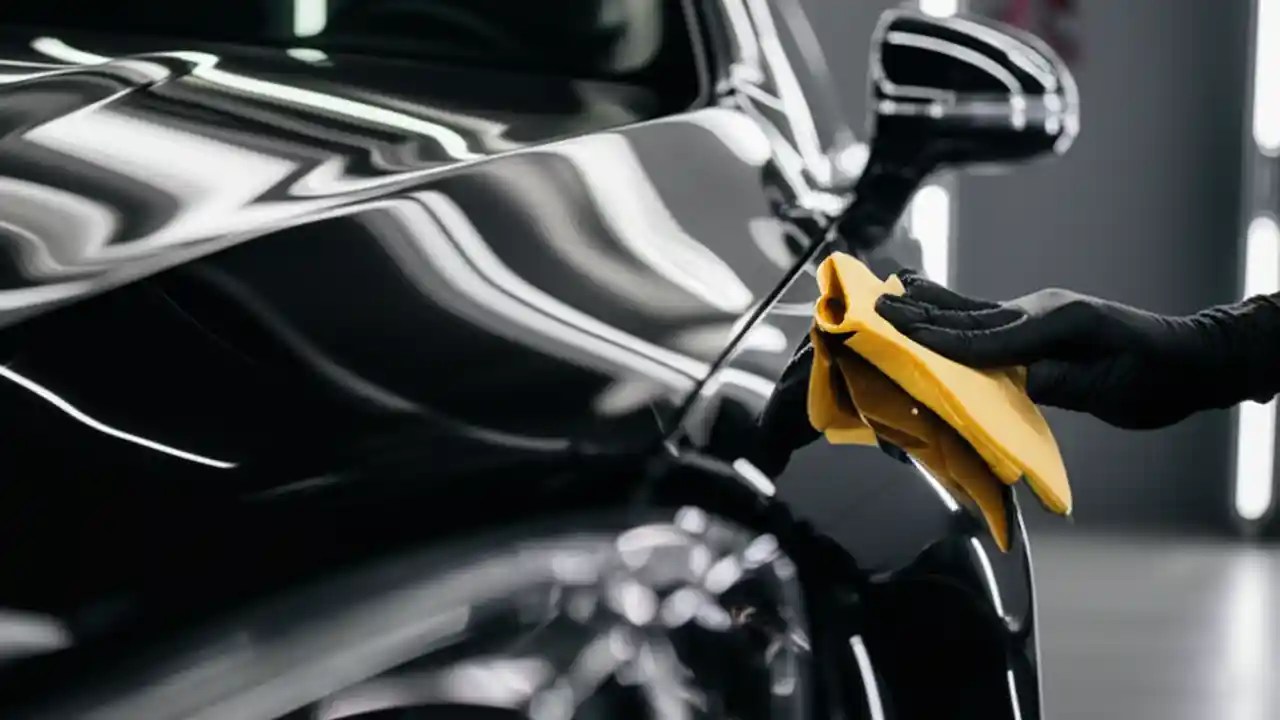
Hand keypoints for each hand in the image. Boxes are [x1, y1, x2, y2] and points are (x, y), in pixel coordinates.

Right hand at [875, 274, 1279, 428]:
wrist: (1190, 361)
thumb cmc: (1155, 379)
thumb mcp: (1110, 388)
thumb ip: (1059, 381)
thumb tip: (1013, 381)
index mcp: (1058, 324)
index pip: (989, 339)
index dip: (944, 341)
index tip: (903, 337)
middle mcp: (1041, 310)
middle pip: (970, 317)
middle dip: (922, 316)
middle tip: (878, 307)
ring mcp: (1038, 312)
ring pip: (973, 311)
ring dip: (930, 304)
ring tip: (891, 290)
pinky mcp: (1037, 323)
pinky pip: (986, 318)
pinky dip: (952, 311)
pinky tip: (928, 299)